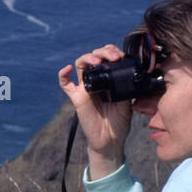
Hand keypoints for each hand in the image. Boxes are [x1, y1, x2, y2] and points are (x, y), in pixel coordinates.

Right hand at [58, 46, 133, 170]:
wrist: (110, 140)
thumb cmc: (119, 122)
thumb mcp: (129, 101)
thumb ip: (126, 87)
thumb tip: (129, 73)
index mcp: (108, 79)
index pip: (106, 58)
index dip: (112, 52)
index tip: (120, 56)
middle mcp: (96, 80)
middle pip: (94, 57)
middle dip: (103, 52)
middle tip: (113, 57)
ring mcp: (85, 88)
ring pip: (80, 65)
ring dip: (88, 57)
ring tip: (98, 60)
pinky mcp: (77, 98)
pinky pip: (65, 84)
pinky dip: (63, 75)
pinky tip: (67, 68)